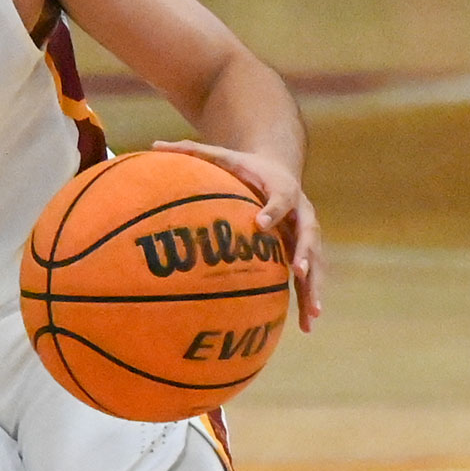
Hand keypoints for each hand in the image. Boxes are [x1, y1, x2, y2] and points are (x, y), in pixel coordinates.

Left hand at [152, 140, 323, 331]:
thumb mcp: (222, 155)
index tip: (260, 223)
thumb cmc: (245, 166)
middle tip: (300, 272)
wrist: (280, 168)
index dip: (272, 210)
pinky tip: (305, 326)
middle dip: (306, 254)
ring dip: (315, 287)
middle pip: (309, 234)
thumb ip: (191, 150)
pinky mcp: (304, 249)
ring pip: (316, 261)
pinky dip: (308, 298)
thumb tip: (153, 144)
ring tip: (311, 315)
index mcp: (280, 188)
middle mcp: (301, 211)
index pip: (280, 198)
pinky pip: (310, 276)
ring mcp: (306, 233)